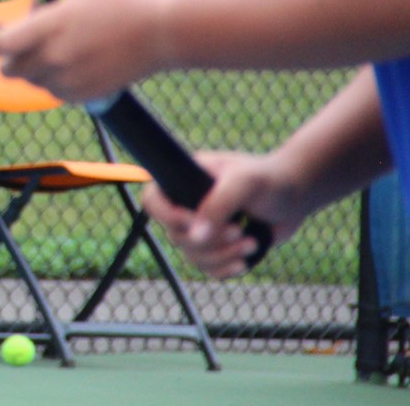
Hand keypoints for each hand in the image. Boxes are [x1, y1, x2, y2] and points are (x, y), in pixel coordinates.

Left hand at [0, 0, 173, 102]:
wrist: (157, 34)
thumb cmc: (114, 0)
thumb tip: (20, 2)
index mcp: (48, 27)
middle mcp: (54, 57)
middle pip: (9, 69)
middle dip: (10, 57)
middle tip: (25, 44)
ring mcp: (68, 79)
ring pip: (31, 81)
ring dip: (34, 68)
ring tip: (58, 49)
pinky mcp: (82, 95)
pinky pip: (53, 92)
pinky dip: (55, 81)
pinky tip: (74, 63)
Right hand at [138, 150, 301, 278]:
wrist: (295, 195)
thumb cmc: (268, 179)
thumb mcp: (242, 183)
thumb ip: (217, 206)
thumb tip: (195, 236)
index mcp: (182, 182)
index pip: (152, 202)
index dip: (167, 217)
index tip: (194, 221)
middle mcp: (187, 207)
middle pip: (176, 236)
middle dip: (210, 240)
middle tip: (239, 230)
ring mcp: (202, 228)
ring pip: (193, 256)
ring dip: (223, 255)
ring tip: (251, 242)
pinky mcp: (218, 247)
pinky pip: (208, 268)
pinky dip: (225, 268)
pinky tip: (244, 261)